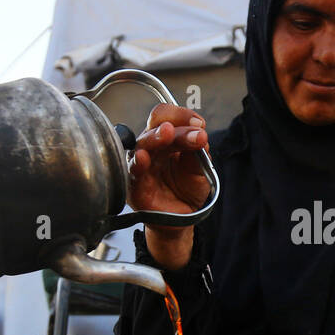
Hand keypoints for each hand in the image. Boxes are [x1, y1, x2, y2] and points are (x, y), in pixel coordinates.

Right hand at [129, 104, 208, 268]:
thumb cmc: (187, 190)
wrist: (184, 218)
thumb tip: (199, 131)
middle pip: (155, 127)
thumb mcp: (200, 169)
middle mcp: (152, 148)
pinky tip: (144, 158)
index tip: (199, 124)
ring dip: (155, 137)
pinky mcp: (135, 186)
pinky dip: (138, 164)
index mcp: (167, 139)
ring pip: (143, 145)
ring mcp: (142, 166)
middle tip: (193, 130)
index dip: (182, 115)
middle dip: (175, 125)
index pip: (167, 116)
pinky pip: (133, 172)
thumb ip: (199, 151)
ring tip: (168, 133)